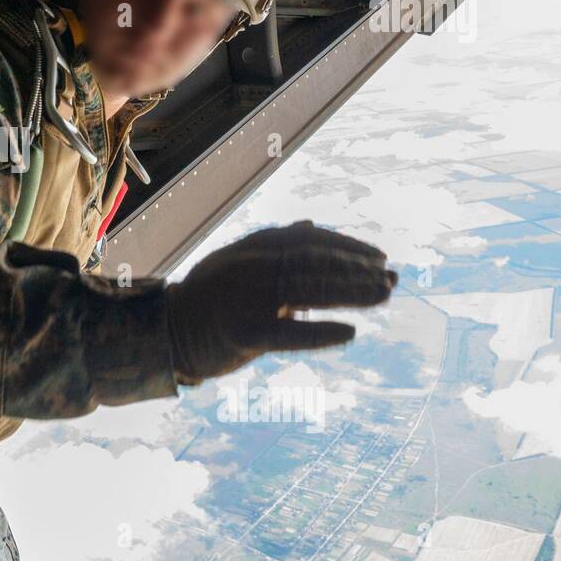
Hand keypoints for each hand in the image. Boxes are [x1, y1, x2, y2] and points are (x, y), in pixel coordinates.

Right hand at [166, 220, 396, 383]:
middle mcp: (252, 266)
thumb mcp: (238, 260)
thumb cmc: (210, 296)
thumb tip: (310, 227)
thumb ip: (274, 244)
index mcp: (253, 247)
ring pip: (310, 292)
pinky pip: (290, 332)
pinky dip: (320, 331)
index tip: (380, 258)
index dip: (348, 247)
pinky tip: (349, 332)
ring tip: (383, 297)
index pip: (310, 240)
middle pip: (316, 264)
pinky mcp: (244, 333)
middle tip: (392, 279)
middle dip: (358, 270)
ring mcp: (247, 298)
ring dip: (352, 294)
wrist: (168, 330)